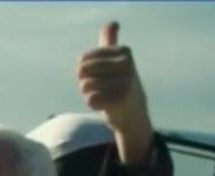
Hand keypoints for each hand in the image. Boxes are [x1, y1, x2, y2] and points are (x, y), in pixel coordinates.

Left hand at [77, 22, 152, 163]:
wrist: (133, 112)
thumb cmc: (118, 84)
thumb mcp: (116, 60)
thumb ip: (110, 42)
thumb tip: (112, 24)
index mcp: (123, 51)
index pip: (82, 60)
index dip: (84, 72)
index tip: (101, 76)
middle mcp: (127, 63)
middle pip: (82, 71)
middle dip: (86, 83)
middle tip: (102, 88)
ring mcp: (125, 80)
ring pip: (85, 86)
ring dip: (90, 94)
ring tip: (106, 96)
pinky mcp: (120, 98)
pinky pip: (90, 99)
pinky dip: (93, 104)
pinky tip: (106, 105)